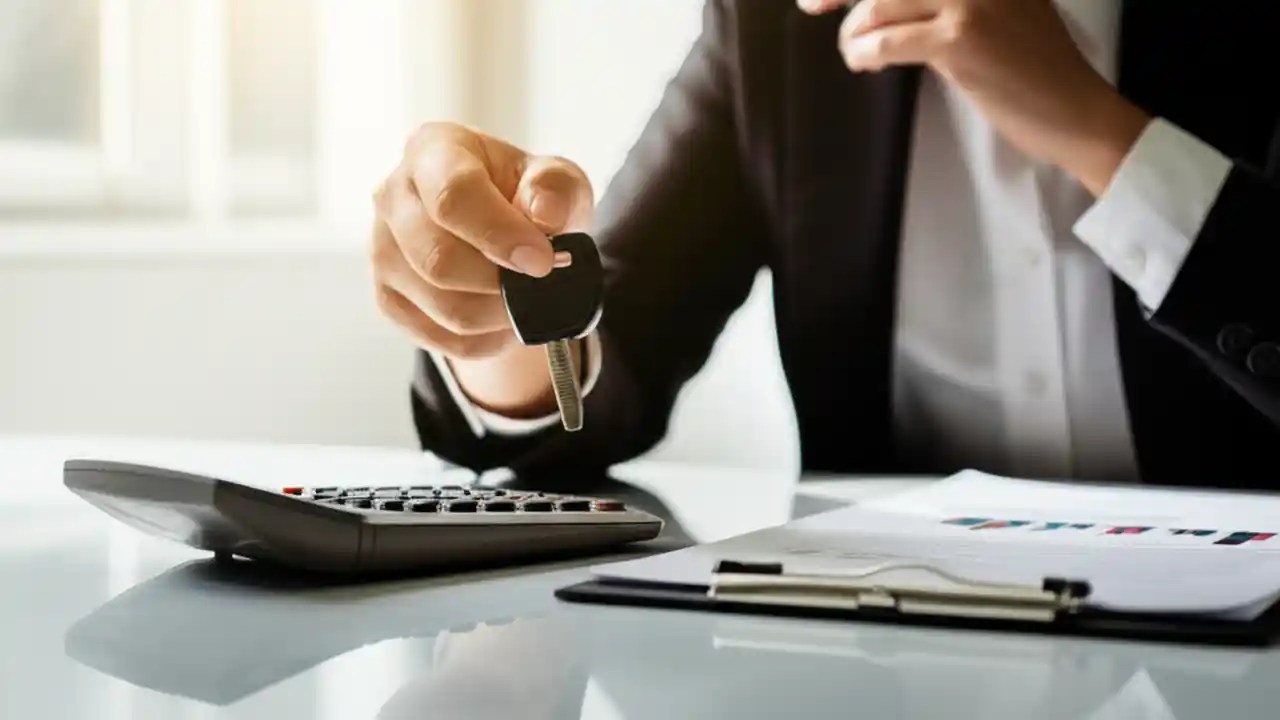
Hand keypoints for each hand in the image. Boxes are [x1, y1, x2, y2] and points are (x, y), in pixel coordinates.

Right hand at [372, 122, 593, 414]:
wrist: (503, 234)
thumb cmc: (527, 197)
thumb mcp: (556, 180)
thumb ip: (556, 190)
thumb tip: (545, 213)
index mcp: (434, 150)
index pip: (453, 196)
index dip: (499, 234)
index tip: (542, 261)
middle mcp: (393, 195)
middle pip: (440, 260)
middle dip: (501, 284)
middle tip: (541, 284)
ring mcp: (382, 249)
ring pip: (443, 306)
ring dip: (498, 315)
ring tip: (527, 301)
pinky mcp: (387, 296)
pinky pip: (438, 337)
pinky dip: (484, 340)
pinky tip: (504, 321)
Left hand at [799, 0, 1150, 194]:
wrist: (1077, 111)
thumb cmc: (1038, 71)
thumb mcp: (1005, 11)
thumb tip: (889, 3)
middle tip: (811, 6)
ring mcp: (969, 1)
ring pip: (880, 3)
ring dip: (855, 32)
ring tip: (856, 52)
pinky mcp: (959, 39)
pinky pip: (886, 40)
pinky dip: (865, 53)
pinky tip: (865, 64)